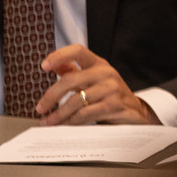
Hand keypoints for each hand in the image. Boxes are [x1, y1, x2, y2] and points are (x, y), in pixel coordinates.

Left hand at [34, 45, 157, 125]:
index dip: (60, 55)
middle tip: (40, 108)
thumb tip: (53, 65)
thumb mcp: (93, 80)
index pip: (78, 51)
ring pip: (76, 101)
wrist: (136, 111)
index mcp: (99, 64)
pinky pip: (85, 114)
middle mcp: (106, 73)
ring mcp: (112, 89)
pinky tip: (64, 125)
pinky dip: (71, 122)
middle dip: (51, 96)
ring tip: (48, 122)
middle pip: (70, 80)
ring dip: (58, 114)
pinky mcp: (114, 106)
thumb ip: (74, 71)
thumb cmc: (110, 95)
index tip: (44, 66)